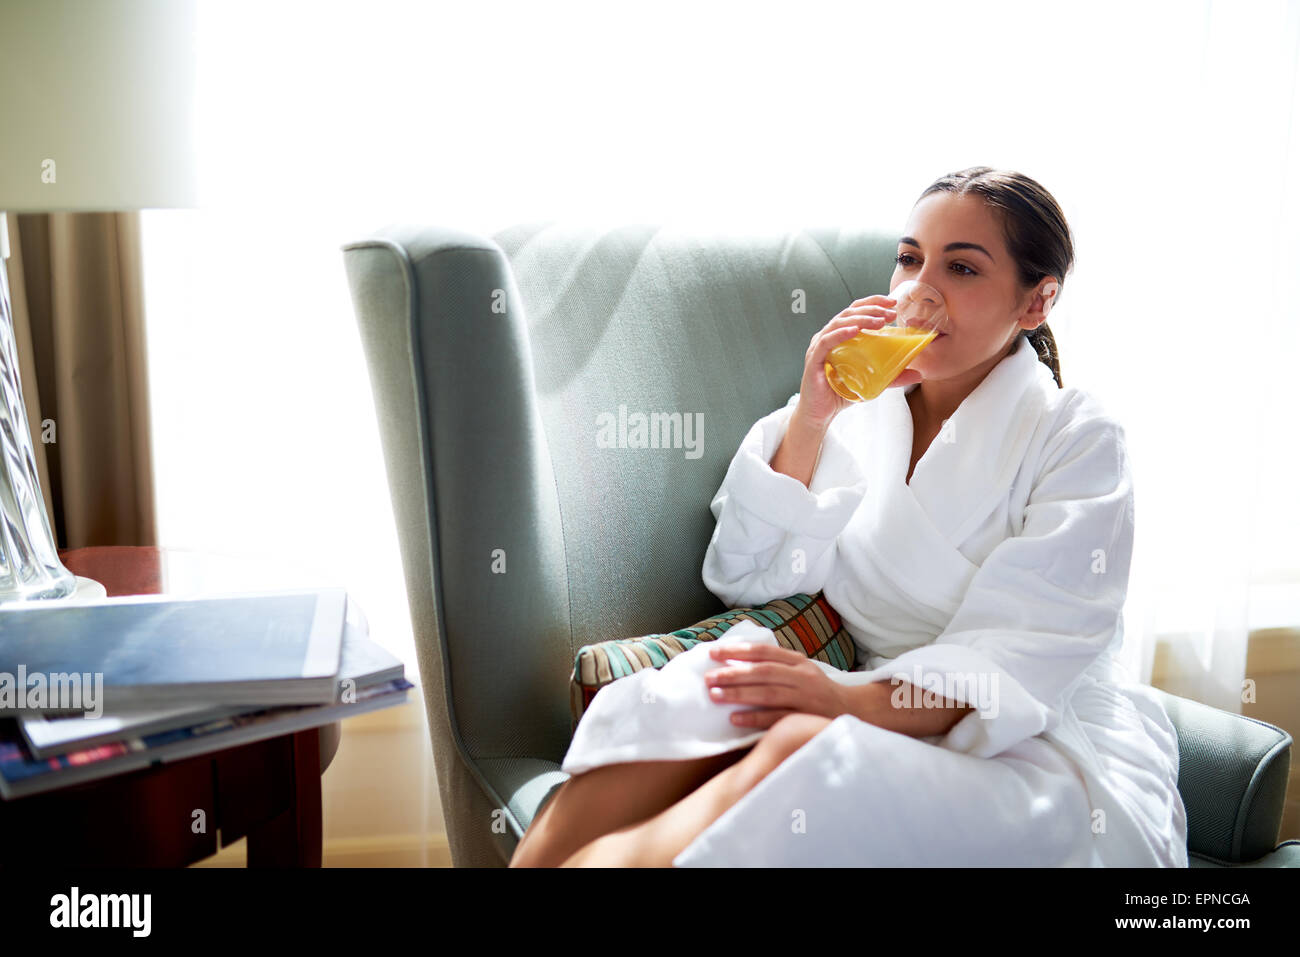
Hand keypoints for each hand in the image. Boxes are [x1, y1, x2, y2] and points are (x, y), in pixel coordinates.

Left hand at [703, 641, 845, 729]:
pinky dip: (755, 717)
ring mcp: (806, 698)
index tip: (714, 652)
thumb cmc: (817, 691)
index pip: (764, 651)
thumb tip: (736, 660)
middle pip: (763, 671)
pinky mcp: (806, 718)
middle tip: (708, 677)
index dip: (738, 650)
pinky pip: (777, 717)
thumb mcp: (801, 671)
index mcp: (798, 661)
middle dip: (733, 673)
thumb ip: (776, 664)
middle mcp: (802, 676)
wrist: (852, 712)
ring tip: (715, 694)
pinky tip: (734, 718)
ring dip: (739, 694)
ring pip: (768, 693)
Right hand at [797, 294, 923, 429]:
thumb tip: (919, 374)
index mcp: (840, 335)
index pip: (856, 311)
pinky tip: (854, 331)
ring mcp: (819, 346)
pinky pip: (826, 341)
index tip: (892, 302)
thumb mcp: (873, 381)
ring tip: (879, 321)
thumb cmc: (841, 393)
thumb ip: (892, 376)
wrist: (821, 414)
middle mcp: (828, 336)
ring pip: (839, 323)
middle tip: (891, 313)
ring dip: (861, 319)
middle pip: (849, 313)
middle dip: (872, 309)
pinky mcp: (814, 359)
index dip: (873, 302)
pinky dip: (841, 333)